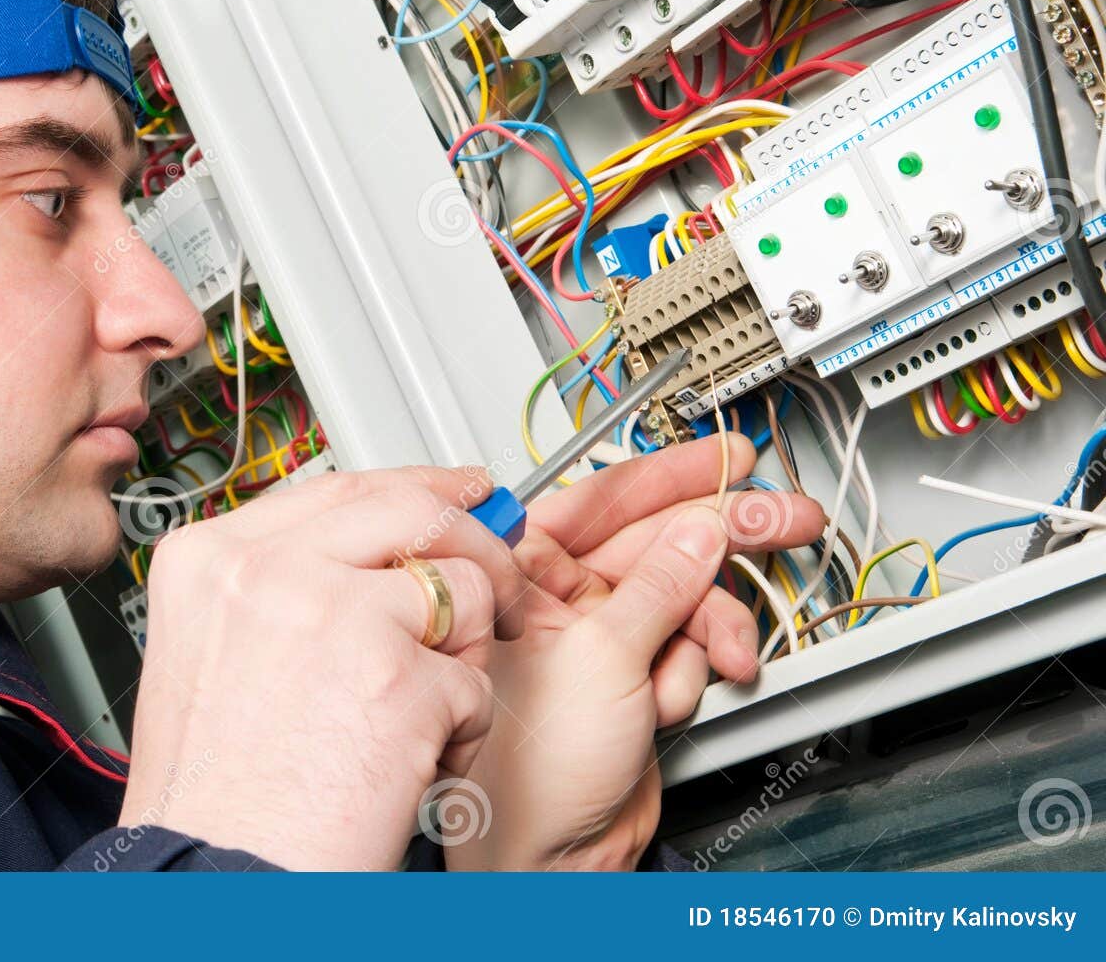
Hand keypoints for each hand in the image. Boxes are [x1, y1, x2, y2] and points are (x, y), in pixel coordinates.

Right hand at [125, 465, 525, 869]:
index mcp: (211, 559)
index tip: (455, 493)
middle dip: (476, 538)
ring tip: (431, 714)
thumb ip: (279, 590)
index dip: (414, 489)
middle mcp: (270, 570)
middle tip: (502, 568)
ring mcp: (337, 615)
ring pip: (463, 588)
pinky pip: (474, 682)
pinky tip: (418, 766)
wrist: (220, 883)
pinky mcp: (400, 678)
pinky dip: (464, 733)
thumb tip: (372, 551)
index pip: (338, 488)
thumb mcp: (209, 656)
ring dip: (470, 653)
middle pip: (412, 510)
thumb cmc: (214, 799)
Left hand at [442, 434, 823, 870]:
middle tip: (787, 519)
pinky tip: (673, 701)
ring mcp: (599, 640)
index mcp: (524, 570)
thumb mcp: (604, 654)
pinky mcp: (632, 680)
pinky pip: (688, 649)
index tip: (727, 456)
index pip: (605, 496)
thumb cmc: (525, 763)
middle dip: (724, 536)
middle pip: (657, 542)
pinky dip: (693, 673)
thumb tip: (700, 529)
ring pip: (685, 600)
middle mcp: (559, 599)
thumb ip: (660, 584)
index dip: (672, 472)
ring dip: (712, 629)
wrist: (549, 855)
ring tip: (726, 654)